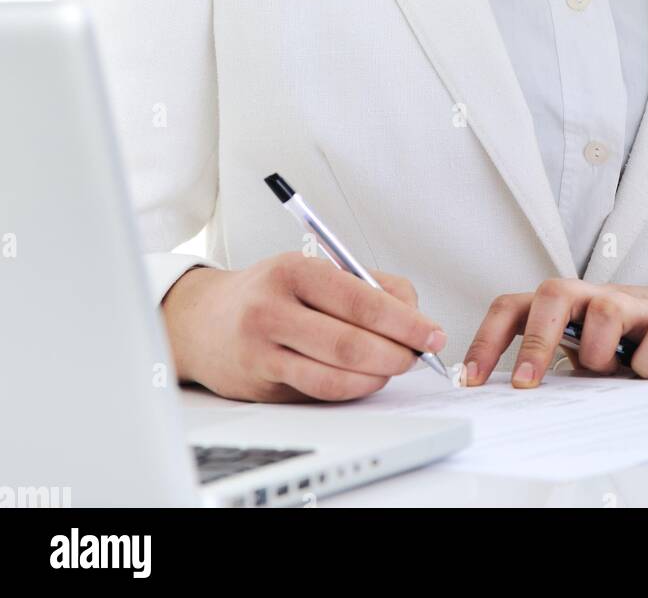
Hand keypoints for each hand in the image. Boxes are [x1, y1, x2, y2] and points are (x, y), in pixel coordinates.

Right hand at [161, 252, 446, 402]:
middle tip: (418, 354)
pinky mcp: (261, 385)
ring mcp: (263, 350)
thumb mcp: (311, 268)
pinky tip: (365, 379)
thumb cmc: (268, 291)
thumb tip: (413, 313)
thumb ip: (367, 283)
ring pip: (336, 375)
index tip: (432, 332)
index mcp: (294, 270)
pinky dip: (352, 389)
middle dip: (397, 353)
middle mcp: (273, 309)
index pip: (361, 299)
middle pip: (351, 342)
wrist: (201, 320)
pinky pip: (318, 393)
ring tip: (394, 367)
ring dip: (377, 375)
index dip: (405, 321)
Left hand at [463, 278, 647, 386]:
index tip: (471, 380)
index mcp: (566, 305)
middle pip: (555, 293)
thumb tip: (508, 395)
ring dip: (600, 352)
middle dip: (536, 340)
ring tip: (608, 374)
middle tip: (527, 384)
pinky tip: (647, 373)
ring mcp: (636, 306)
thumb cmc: (628, 336)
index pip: (514, 307)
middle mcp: (595, 297)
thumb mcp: (582, 345)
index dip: (487, 339)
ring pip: (608, 309)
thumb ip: (552, 359)